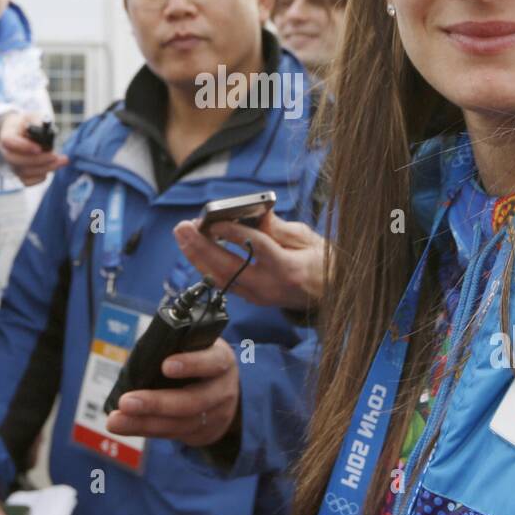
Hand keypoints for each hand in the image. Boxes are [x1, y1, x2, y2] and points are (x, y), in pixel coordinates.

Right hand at [0, 113, 67, 185]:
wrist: (22, 134)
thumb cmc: (29, 125)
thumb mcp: (33, 117)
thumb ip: (37, 120)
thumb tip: (43, 127)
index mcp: (6, 135)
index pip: (9, 142)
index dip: (23, 147)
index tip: (39, 148)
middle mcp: (6, 152)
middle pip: (16, 160)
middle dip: (38, 160)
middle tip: (55, 156)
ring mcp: (11, 165)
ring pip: (23, 172)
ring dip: (44, 168)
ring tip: (62, 161)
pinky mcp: (19, 174)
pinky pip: (27, 182)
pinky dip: (40, 177)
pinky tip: (50, 169)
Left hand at [105, 338, 238, 446]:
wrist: (225, 389)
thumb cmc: (199, 357)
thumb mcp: (197, 345)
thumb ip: (174, 346)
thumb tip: (140, 356)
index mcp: (221, 360)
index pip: (212, 362)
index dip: (191, 364)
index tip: (165, 366)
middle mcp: (222, 389)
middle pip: (193, 401)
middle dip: (157, 403)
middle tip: (126, 402)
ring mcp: (215, 415)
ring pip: (180, 423)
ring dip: (144, 422)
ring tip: (115, 420)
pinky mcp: (203, 433)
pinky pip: (172, 433)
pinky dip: (145, 429)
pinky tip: (124, 425)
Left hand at [173, 211, 326, 307]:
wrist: (332, 295)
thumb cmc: (324, 263)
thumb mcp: (308, 239)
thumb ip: (279, 228)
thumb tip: (255, 215)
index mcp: (288, 268)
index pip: (255, 248)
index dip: (232, 233)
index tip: (213, 220)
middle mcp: (270, 286)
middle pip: (228, 267)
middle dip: (201, 246)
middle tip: (183, 228)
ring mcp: (260, 297)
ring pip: (220, 278)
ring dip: (198, 257)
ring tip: (182, 237)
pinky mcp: (254, 299)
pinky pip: (225, 283)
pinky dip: (208, 266)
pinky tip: (195, 252)